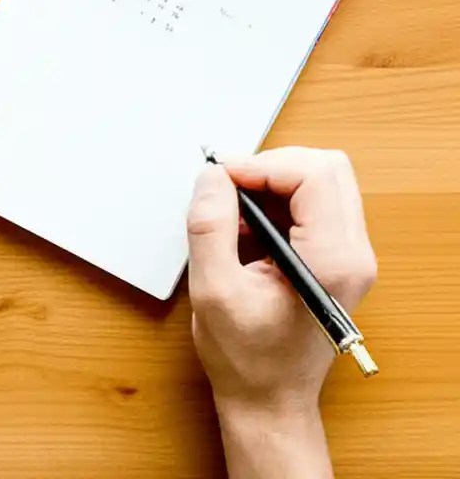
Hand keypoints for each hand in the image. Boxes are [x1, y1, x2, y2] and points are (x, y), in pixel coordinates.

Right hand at [186, 147, 376, 477]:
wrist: (270, 399)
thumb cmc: (246, 358)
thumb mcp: (212, 291)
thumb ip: (210, 227)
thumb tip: (211, 178)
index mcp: (333, 260)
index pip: (313, 175)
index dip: (261, 165)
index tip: (220, 177)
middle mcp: (353, 253)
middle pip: (325, 169)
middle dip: (269, 166)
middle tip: (226, 185)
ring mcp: (350, 255)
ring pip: (321, 181)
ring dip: (271, 183)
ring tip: (232, 212)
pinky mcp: (337, 257)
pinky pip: (314, 204)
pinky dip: (276, 201)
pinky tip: (245, 228)